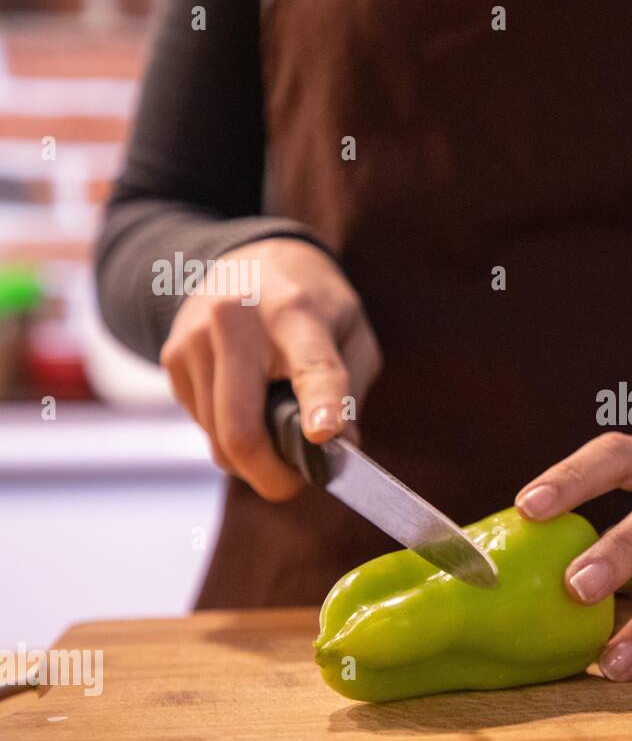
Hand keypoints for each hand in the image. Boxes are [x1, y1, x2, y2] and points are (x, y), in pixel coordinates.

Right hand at [160, 238, 381, 499]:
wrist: (248, 257)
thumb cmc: (313, 304)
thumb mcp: (352, 334)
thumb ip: (351, 393)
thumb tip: (337, 454)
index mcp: (297, 313)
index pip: (311, 367)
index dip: (320, 404)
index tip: (325, 434)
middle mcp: (236, 322)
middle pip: (242, 429)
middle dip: (273, 476)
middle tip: (298, 484)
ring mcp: (194, 340)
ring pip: (219, 440)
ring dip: (253, 459)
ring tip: (280, 435)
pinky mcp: (171, 358)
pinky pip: (203, 426)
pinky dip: (229, 435)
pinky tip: (248, 404)